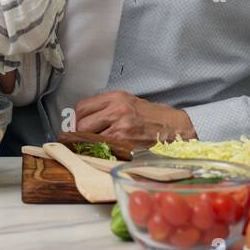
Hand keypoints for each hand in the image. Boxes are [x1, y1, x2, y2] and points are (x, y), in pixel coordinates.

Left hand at [74, 90, 195, 142]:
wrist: (172, 126)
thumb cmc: (150, 115)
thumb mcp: (127, 101)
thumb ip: (106, 107)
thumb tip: (83, 118)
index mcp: (115, 98)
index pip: (82, 107)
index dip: (77, 118)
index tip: (78, 124)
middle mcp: (116, 110)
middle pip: (82, 124)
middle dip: (80, 133)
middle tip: (84, 137)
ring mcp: (120, 128)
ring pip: (90, 139)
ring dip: (89, 144)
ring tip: (96, 144)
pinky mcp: (125, 144)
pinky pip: (103, 149)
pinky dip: (101, 151)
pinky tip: (107, 150)